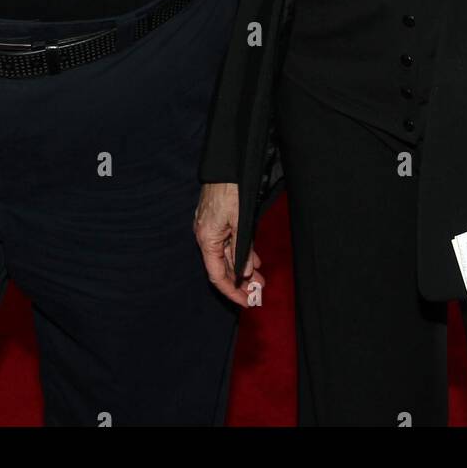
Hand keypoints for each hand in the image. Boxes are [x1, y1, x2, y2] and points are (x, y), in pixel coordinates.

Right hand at [194, 183, 263, 307]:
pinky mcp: (218, 221)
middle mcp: (206, 236)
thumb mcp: (240, 220)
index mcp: (207, 239)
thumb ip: (242, 247)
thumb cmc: (230, 190)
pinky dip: (242, 253)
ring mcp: (211, 229)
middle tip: (259, 292)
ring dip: (244, 268)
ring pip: (228, 256)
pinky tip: (254, 260)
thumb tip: (246, 271)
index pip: (216, 275)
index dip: (231, 291)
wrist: (226, 165)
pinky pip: (229, 243)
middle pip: (222, 267)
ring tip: (260, 278)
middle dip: (241, 281)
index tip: (246, 302)